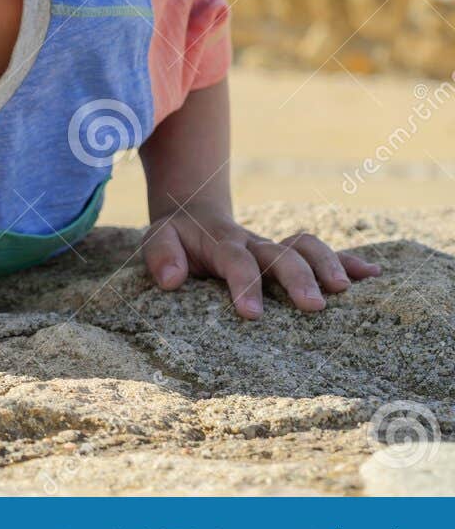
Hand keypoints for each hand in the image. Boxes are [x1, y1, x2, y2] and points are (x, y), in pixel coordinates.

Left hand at [142, 206, 381, 317]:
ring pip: (305, 247)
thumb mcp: (157, 239)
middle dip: (298, 278)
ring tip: (344, 291)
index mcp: (221, 242)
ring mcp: (274, 248)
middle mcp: (253, 243)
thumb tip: (172, 280)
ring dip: (327, 264)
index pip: (235, 261)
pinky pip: (322, 254)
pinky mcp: (288, 255)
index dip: (245, 284)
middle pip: (280, 254)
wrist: (192, 214)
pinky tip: (373, 276)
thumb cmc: (175, 237)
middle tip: (313, 307)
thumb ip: (161, 256)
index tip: (252, 314)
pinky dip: (348, 261)